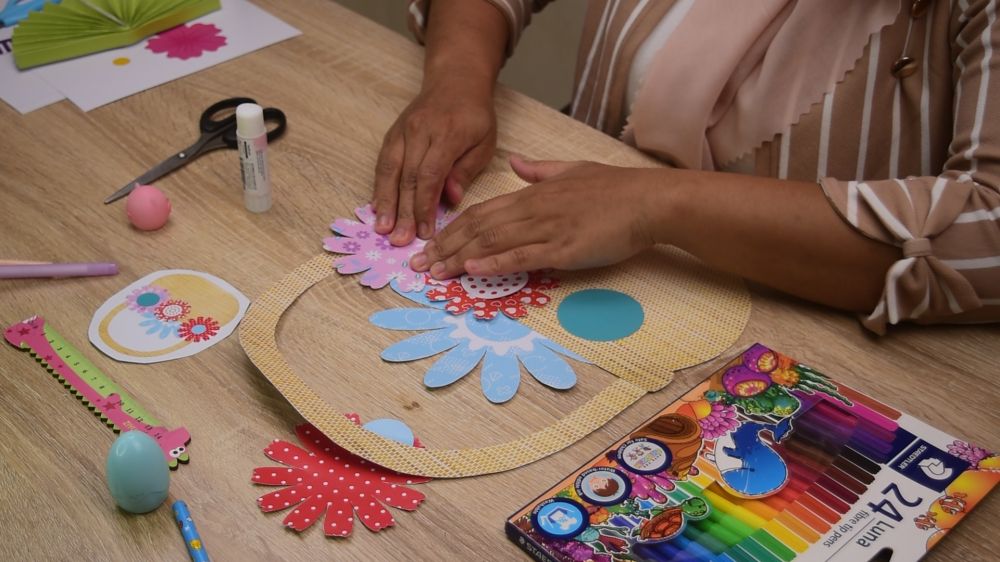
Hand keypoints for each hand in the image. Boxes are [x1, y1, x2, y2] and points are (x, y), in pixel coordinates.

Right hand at [371, 78, 496, 245]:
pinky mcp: (393, 134)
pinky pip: (383, 162)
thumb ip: (466, 169)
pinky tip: (377, 207)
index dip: (424, 206)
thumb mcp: (484, 141)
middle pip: (407, 177)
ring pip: (389, 170)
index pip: (430, 175)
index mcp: (447, 134)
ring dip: (385, 202)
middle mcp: (420, 132)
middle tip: (399, 240)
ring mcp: (403, 131)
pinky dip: (379, 186)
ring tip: (381, 228)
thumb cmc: (474, 115)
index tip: (424, 231)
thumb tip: (451, 198)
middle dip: (402, 212)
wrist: (455, 80)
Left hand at [410, 156, 660, 277]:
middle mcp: (533, 209)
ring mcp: (547, 229)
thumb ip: (540, 170)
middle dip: (445, 247)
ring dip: (460, 258)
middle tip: (419, 265)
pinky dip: (495, 263)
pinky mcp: (564, 249)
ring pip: (493, 242)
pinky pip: (523, 256)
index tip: (431, 244)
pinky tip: (473, 270)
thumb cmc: (615, 189)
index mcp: (533, 194)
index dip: (451, 229)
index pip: (481, 212)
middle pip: (478, 228)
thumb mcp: (572, 169)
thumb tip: (516, 162)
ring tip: (434, 272)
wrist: (649, 200)